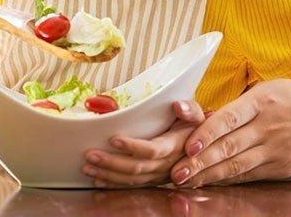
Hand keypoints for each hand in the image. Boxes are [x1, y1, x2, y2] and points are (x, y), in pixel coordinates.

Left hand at [81, 101, 206, 186]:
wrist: (203, 148)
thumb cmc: (194, 126)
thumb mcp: (196, 115)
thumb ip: (189, 109)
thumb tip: (178, 105)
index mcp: (176, 146)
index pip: (153, 150)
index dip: (133, 147)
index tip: (114, 139)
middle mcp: (167, 164)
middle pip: (137, 167)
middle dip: (112, 162)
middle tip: (90, 154)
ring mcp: (159, 175)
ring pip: (132, 179)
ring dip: (108, 174)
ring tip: (88, 167)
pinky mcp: (153, 180)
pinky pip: (132, 185)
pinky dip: (113, 184)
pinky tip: (98, 180)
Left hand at [171, 79, 290, 186]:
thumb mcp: (269, 91)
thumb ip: (239, 106)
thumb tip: (201, 117)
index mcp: (262, 101)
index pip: (229, 118)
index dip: (207, 133)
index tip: (188, 146)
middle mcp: (268, 126)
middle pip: (229, 146)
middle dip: (199, 162)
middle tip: (175, 173)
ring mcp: (275, 150)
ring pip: (236, 165)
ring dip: (208, 175)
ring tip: (185, 181)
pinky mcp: (281, 168)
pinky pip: (249, 175)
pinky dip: (228, 180)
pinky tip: (209, 183)